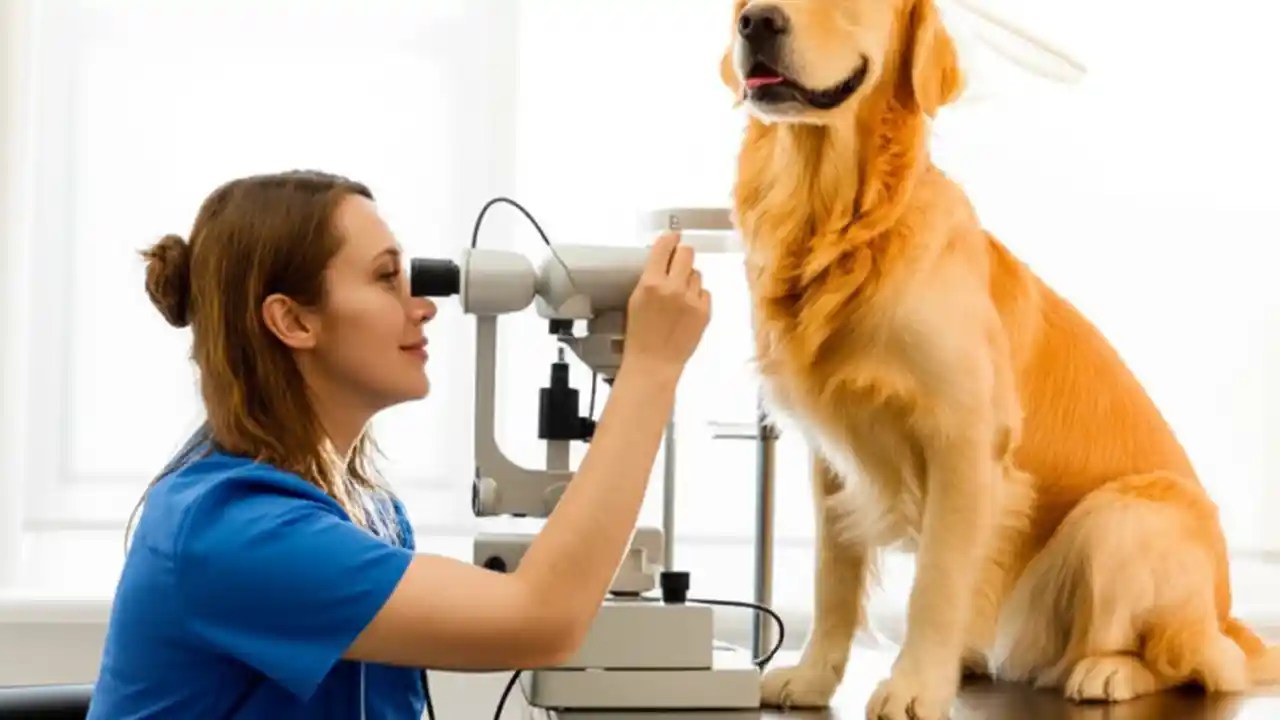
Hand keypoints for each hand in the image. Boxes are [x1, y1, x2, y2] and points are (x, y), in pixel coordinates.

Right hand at [620, 232, 710, 379]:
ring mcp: (691, 300)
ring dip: (689, 279)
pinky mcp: (704, 311)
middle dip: (682, 255)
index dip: (670, 239)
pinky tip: (687, 308)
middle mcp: (673, 288)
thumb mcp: (636, 300)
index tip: (673, 236)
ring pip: (697, 273)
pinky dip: (697, 296)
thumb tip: (664, 259)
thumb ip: (650, 277)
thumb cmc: (640, 335)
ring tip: (679, 296)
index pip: (664, 247)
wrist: (654, 363)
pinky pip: (705, 292)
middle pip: (687, 253)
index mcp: (650, 283)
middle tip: (678, 262)